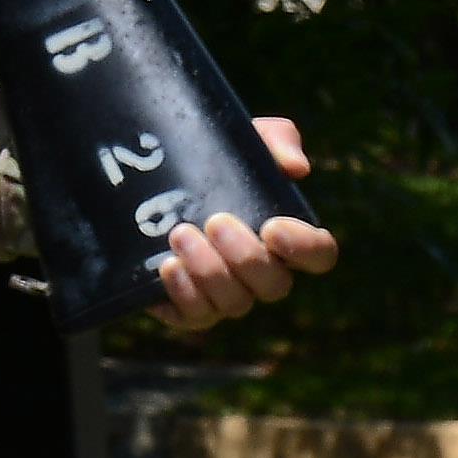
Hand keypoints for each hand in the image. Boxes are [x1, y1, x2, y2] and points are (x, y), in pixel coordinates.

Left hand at [150, 113, 340, 334]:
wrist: (138, 179)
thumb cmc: (205, 160)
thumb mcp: (238, 140)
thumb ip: (275, 139)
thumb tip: (294, 167)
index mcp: (285, 236)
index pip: (319, 254)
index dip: (305, 248)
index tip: (274, 226)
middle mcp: (260, 272)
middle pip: (274, 286)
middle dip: (247, 257)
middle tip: (215, 222)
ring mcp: (226, 294)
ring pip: (235, 304)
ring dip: (210, 272)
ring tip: (179, 234)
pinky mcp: (188, 307)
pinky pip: (196, 318)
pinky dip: (183, 294)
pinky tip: (167, 267)